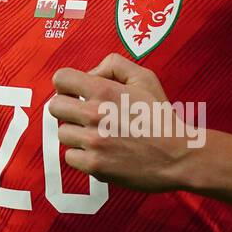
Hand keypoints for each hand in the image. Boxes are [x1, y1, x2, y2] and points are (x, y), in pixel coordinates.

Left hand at [49, 52, 194, 192]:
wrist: (178, 155)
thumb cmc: (161, 117)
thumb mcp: (145, 78)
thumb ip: (114, 65)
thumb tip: (90, 74)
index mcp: (104, 90)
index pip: (61, 79)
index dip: (66, 85)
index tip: (76, 93)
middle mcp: (93, 114)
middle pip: (54, 107)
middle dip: (67, 108)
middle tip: (84, 115)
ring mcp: (92, 142)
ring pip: (62, 133)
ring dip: (76, 133)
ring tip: (97, 135)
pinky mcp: (94, 166)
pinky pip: (70, 157)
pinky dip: (81, 156)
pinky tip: (99, 152)